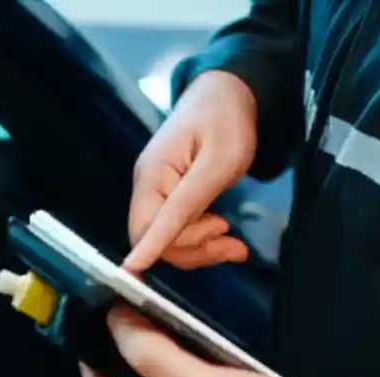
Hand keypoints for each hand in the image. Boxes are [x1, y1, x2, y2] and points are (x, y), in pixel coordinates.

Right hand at [125, 70, 258, 271]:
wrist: (227, 93)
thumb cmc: (225, 123)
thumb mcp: (217, 165)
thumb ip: (185, 207)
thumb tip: (149, 244)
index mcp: (152, 177)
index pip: (144, 229)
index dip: (151, 255)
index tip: (149, 279)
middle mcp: (146, 188)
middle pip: (157, 240)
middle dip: (195, 249)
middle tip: (233, 241)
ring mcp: (156, 193)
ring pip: (169, 240)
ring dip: (202, 248)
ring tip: (235, 242)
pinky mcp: (169, 197)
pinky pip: (177, 229)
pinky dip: (202, 238)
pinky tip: (225, 235)